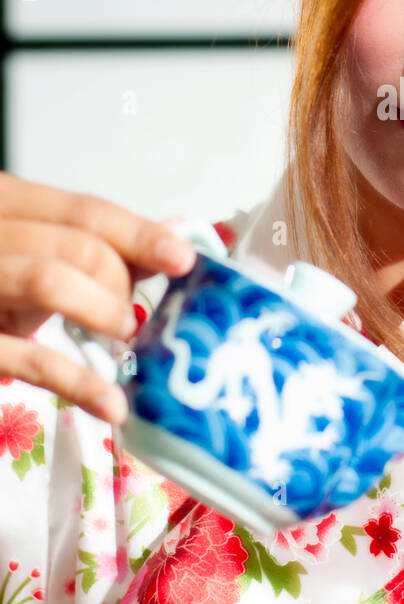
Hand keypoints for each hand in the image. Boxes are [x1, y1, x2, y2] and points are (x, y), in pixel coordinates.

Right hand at [0, 171, 196, 423]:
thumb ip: (86, 247)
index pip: (86, 211)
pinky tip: (110, 403)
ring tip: (123, 339)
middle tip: (132, 317)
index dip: (142, 235)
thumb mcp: (27, 254)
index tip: (184, 259)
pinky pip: (28, 357)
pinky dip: (78, 382)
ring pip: (51, 279)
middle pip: (78, 245)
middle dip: (120, 284)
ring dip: (103, 312)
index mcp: (2, 200)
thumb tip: (164, 248)